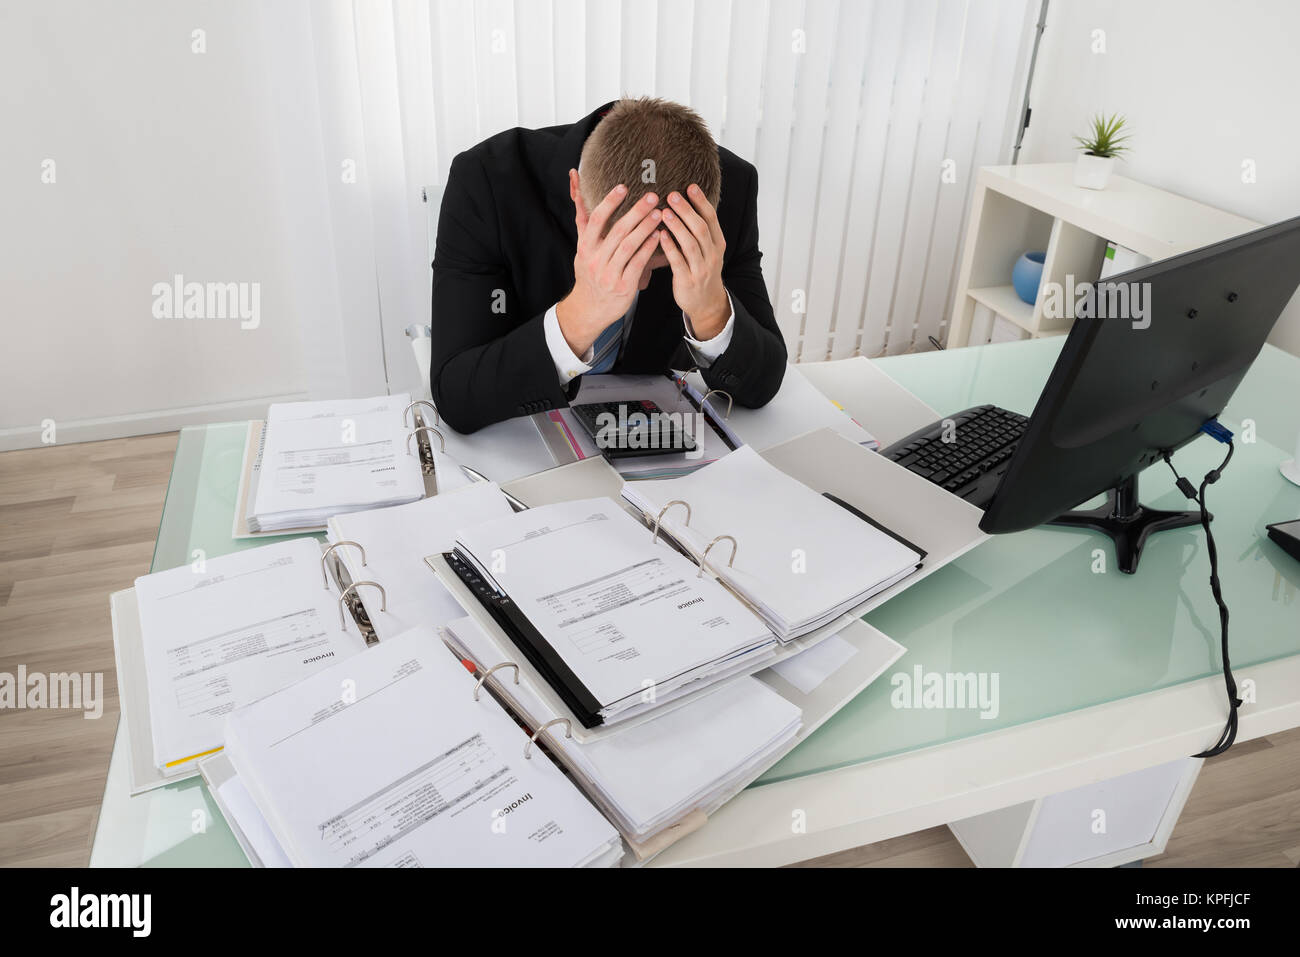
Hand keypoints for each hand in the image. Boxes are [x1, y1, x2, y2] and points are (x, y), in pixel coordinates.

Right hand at [556, 170, 661, 356]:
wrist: (590, 308)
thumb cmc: (589, 272)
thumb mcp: (582, 247)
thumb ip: (583, 218)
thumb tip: (575, 180)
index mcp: (585, 247)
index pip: (596, 219)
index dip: (609, 202)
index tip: (624, 187)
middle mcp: (595, 259)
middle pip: (617, 231)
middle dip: (636, 212)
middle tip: (652, 197)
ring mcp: (609, 274)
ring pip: (629, 246)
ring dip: (645, 228)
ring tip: (659, 214)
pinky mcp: (623, 287)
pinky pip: (638, 263)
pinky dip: (648, 248)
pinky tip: (659, 236)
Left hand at [658, 185, 729, 339]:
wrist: (705, 303)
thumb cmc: (701, 270)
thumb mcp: (707, 250)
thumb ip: (699, 231)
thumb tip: (684, 203)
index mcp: (718, 244)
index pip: (711, 219)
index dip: (701, 202)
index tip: (690, 186)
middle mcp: (712, 255)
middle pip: (700, 229)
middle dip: (687, 211)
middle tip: (672, 195)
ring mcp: (701, 269)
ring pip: (690, 244)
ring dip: (677, 226)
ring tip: (664, 212)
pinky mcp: (688, 281)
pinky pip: (678, 261)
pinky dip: (669, 247)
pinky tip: (660, 234)